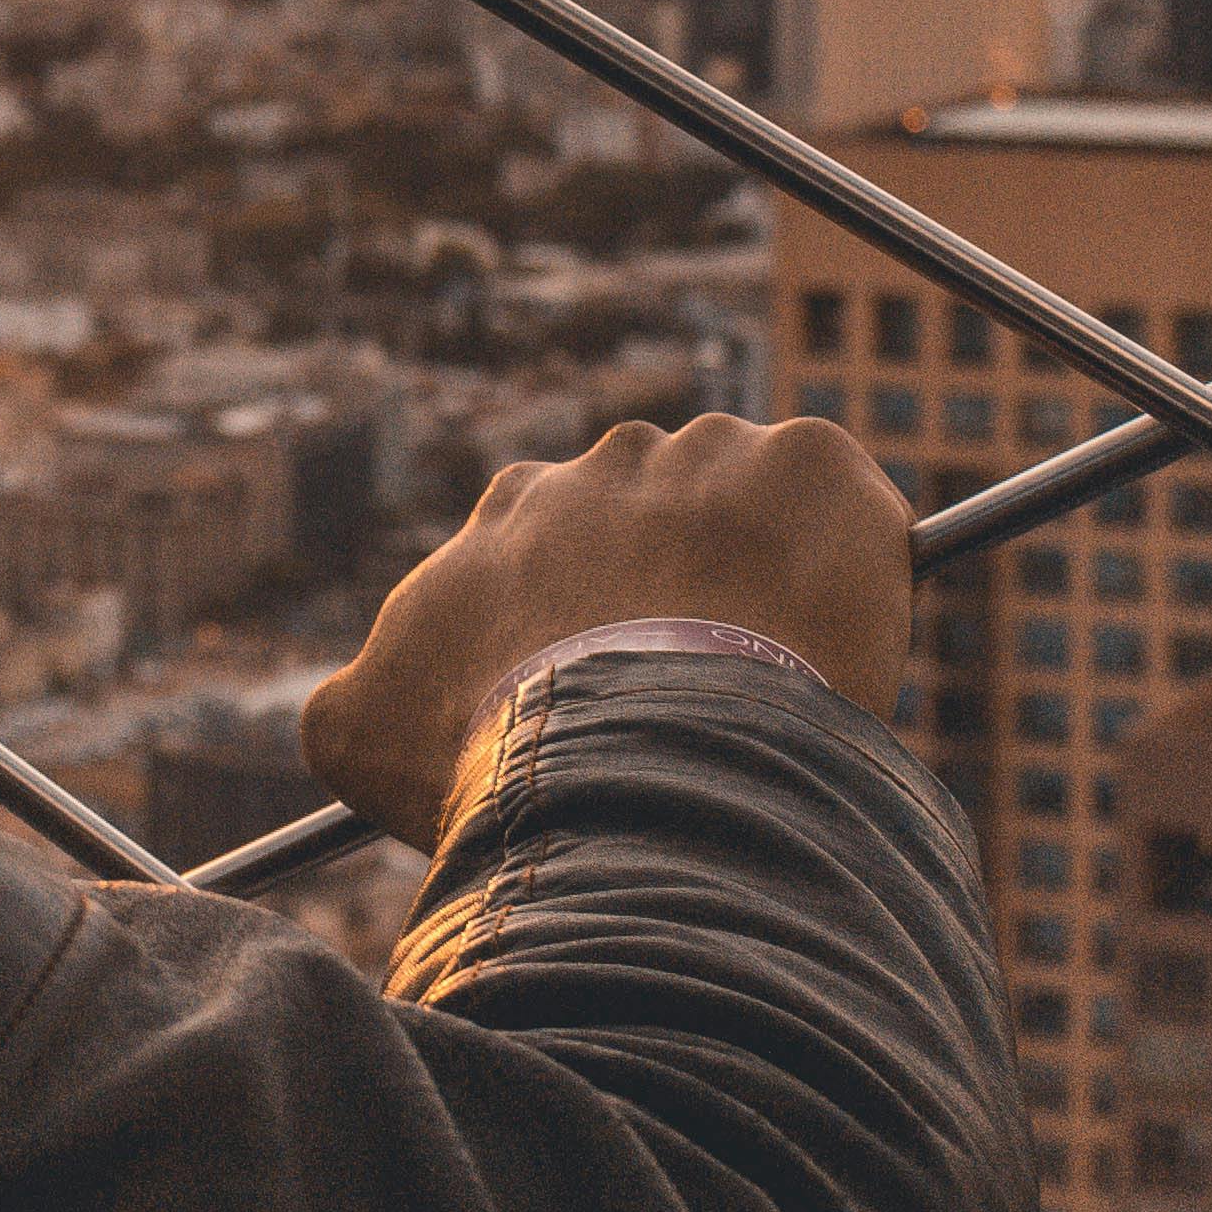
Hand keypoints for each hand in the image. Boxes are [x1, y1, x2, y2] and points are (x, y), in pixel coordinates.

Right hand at [301, 411, 910, 849]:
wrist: (621, 755)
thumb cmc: (489, 751)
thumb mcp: (363, 736)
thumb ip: (355, 700)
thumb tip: (349, 706)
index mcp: (516, 510)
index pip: (563, 542)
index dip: (594, 615)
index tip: (619, 686)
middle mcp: (609, 464)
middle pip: (669, 517)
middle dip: (688, 587)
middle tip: (710, 689)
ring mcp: (714, 456)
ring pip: (762, 510)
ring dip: (775, 573)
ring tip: (786, 678)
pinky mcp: (813, 467)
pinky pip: (853, 504)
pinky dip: (862, 559)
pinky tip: (846, 639)